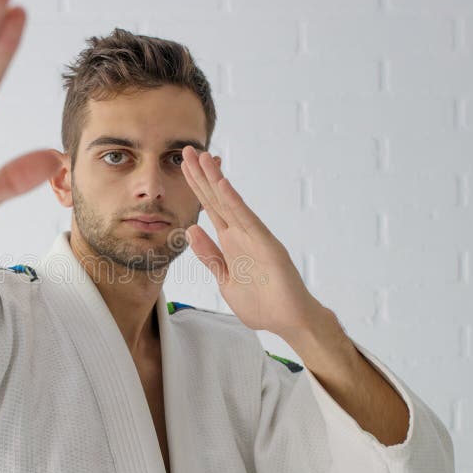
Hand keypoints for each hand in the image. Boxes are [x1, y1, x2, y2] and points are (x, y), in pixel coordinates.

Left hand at [180, 145, 326, 339]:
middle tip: (186, 150)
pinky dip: (234, 201)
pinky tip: (223, 183)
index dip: (197, 188)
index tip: (183, 167)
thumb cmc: (262, 303)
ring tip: (202, 157)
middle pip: (217, 199)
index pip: (209, 209)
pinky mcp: (267, 245)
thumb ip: (210, 256)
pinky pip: (247, 220)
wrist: (289, 322)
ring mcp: (255, 237)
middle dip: (201, 175)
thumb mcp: (225, 280)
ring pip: (230, 203)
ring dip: (215, 180)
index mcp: (231, 243)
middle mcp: (242, 235)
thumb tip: (191, 229)